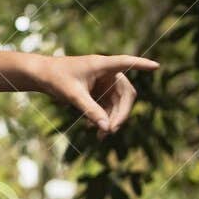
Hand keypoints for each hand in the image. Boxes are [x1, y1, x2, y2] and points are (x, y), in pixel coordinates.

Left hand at [30, 53, 159, 139]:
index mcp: (102, 65)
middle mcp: (107, 72)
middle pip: (126, 94)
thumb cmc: (55, 79)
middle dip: (121, 113)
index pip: (126, 62)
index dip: (141, 65)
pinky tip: (95, 128)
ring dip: (112, 119)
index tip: (157, 66)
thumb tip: (107, 128)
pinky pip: (109, 106)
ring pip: (118, 103)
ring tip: (101, 135)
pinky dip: (104, 117)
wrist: (41, 76)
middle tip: (112, 130)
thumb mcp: (73, 95)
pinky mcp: (99, 91)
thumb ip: (91, 110)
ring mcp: (104, 82)